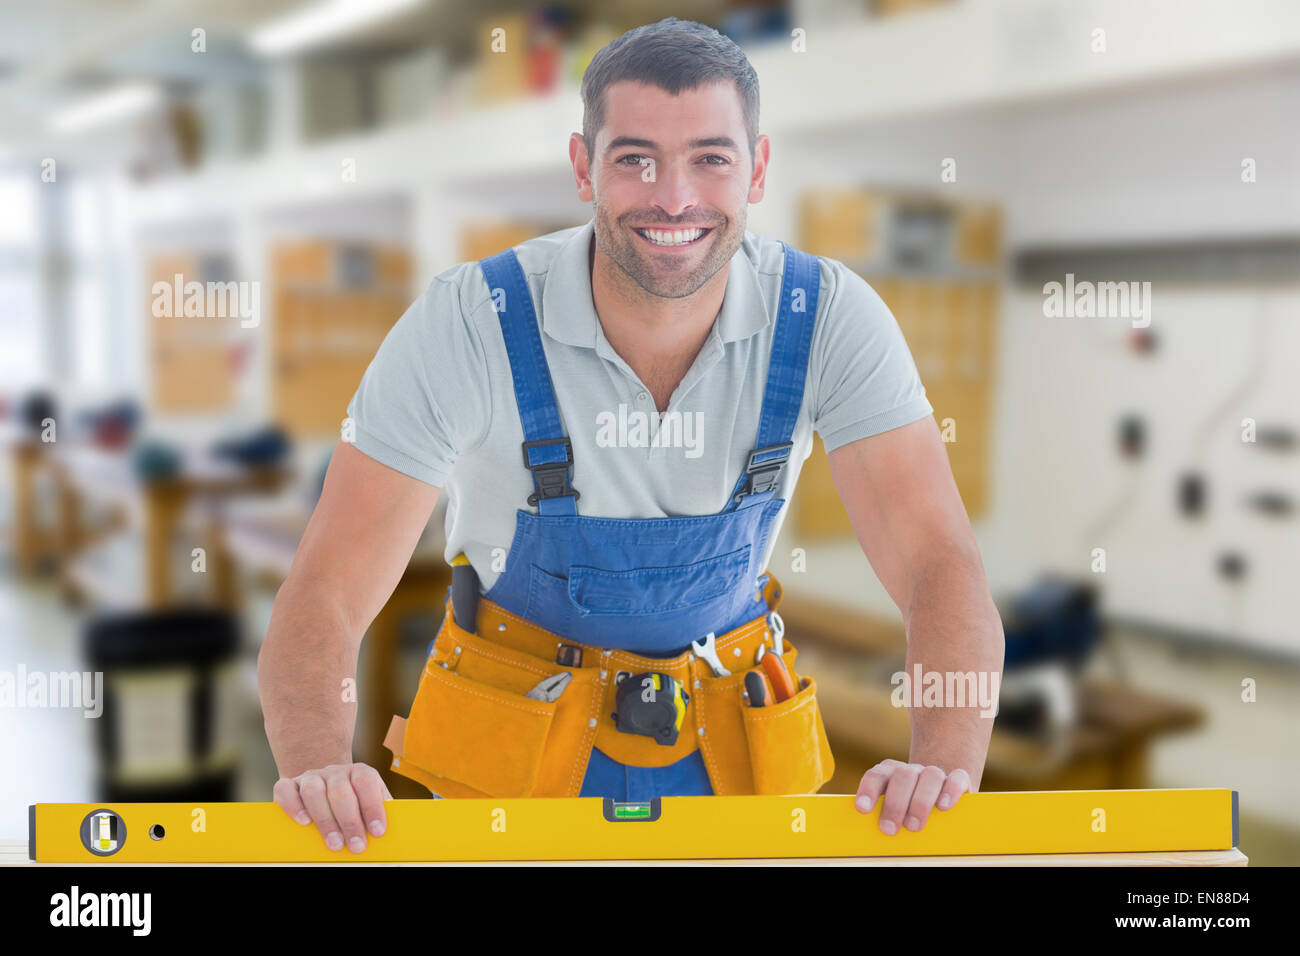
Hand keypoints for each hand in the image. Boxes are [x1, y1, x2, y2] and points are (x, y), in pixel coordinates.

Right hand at [273, 763, 391, 852]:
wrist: (326, 788)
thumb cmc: (354, 804)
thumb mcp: (369, 805)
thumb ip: (380, 814)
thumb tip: (389, 836)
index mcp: (359, 772)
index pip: (366, 782)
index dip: (372, 807)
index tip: (378, 832)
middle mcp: (334, 772)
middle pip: (341, 791)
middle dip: (350, 821)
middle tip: (356, 846)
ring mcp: (311, 776)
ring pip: (314, 790)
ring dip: (325, 820)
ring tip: (334, 843)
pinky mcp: (289, 784)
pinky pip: (285, 790)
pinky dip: (293, 806)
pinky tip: (304, 822)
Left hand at [854, 759, 970, 833]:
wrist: (938, 795)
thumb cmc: (908, 810)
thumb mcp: (893, 812)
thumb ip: (882, 816)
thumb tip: (871, 837)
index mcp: (890, 774)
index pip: (877, 775)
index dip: (868, 790)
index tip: (862, 809)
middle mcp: (912, 770)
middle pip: (903, 776)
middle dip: (894, 804)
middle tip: (889, 830)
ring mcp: (935, 773)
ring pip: (930, 775)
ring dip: (921, 801)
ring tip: (914, 826)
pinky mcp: (958, 780)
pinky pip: (957, 778)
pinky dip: (951, 790)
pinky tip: (943, 807)